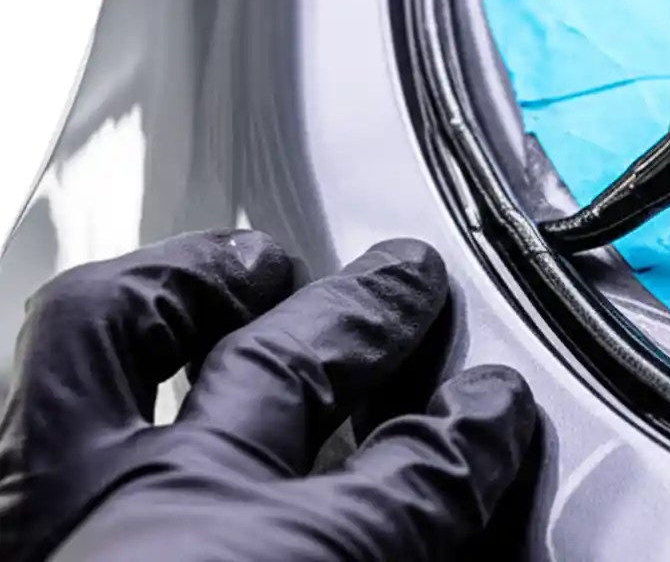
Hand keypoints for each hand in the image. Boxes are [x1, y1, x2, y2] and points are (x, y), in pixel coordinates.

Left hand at [0, 231, 537, 560]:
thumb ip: (402, 555)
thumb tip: (447, 545)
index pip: (427, 477)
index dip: (475, 437)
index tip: (494, 414)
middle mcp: (186, 521)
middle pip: (301, 373)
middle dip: (369, 318)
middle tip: (406, 284)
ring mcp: (73, 509)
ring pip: (122, 333)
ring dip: (204, 282)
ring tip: (257, 263)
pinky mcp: (9, 505)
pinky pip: (49, 369)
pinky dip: (98, 327)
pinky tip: (135, 318)